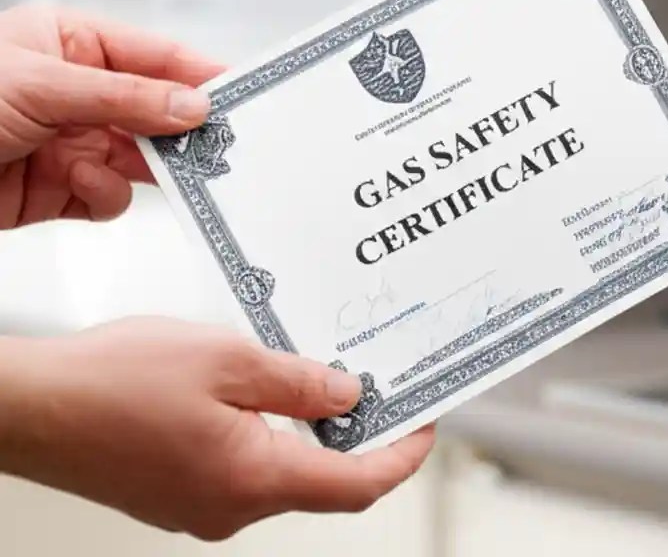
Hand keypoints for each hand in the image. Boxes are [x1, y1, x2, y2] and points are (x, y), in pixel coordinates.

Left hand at [0, 4, 221, 227]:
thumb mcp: (41, 85)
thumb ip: (123, 96)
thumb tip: (192, 104)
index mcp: (68, 44)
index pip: (152, 55)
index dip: (198, 72)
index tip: (242, 90)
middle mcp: (75, 92)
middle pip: (156, 109)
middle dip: (184, 128)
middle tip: (221, 142)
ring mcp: (70, 141)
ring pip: (141, 157)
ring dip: (153, 166)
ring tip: (171, 171)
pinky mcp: (61, 188)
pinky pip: (110, 194)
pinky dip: (105, 193)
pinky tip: (80, 180)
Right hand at [0, 316, 434, 540]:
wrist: (27, 408)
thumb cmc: (108, 383)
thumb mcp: (227, 359)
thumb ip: (298, 382)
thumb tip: (346, 396)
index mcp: (252, 480)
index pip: (357, 485)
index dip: (403, 456)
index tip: (427, 425)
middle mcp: (230, 508)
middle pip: (324, 483)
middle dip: (362, 438)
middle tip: (386, 391)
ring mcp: (201, 507)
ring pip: (283, 474)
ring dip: (313, 434)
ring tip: (328, 379)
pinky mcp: (178, 494)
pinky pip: (245, 469)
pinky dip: (271, 436)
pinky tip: (269, 394)